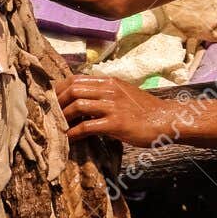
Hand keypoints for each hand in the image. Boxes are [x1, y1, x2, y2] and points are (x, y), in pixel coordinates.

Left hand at [57, 75, 176, 146]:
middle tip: (50, 114)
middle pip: (73, 89)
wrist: (166, 120)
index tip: (51, 99)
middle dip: (57, 102)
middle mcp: (109, 90)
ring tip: (57, 126)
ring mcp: (113, 106)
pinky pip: (88, 126)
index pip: (76, 78)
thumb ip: (105, 92)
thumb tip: (83, 97)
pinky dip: (74, 132)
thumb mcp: (123, 93)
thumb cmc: (144, 110)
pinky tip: (69, 138)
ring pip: (78, 105)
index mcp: (109, 81)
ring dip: (63, 117)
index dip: (59, 88)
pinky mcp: (116, 123)